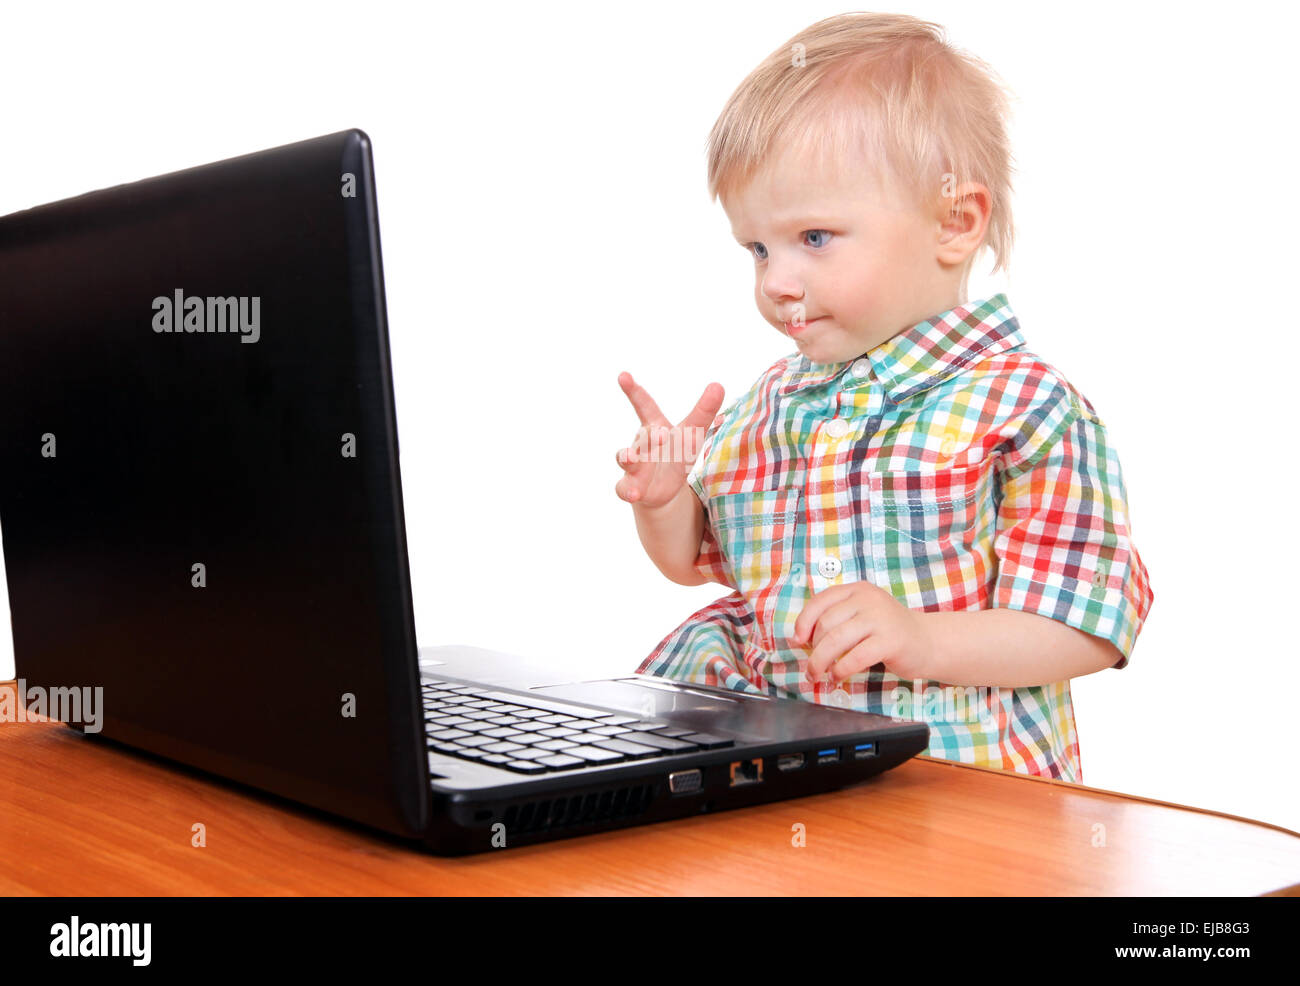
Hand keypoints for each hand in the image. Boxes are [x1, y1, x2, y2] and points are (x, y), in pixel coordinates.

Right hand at [614, 371, 722, 509]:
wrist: (663, 488)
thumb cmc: (676, 453)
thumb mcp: (692, 434)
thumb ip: (703, 412)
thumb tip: (718, 384)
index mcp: (654, 427)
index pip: (644, 406)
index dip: (634, 390)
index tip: (623, 375)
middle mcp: (641, 444)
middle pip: (642, 436)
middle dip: (650, 436)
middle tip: (662, 434)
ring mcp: (634, 466)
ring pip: (626, 458)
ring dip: (628, 458)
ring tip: (631, 457)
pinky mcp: (631, 487)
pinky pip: (623, 488)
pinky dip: (628, 491)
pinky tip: (634, 494)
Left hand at [791, 580, 933, 682]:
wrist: (929, 642)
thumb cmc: (888, 632)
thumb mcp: (862, 616)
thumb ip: (837, 619)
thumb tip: (801, 638)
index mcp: (858, 590)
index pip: (820, 601)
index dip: (803, 622)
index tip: (797, 641)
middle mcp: (868, 599)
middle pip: (825, 624)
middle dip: (813, 650)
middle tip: (811, 668)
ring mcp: (880, 619)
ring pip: (835, 641)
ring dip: (820, 662)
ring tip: (818, 675)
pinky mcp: (890, 641)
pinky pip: (854, 658)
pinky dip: (840, 670)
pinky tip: (838, 677)